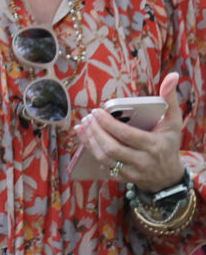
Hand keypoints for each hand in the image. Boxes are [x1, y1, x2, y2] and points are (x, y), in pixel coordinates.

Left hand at [77, 73, 185, 193]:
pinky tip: (86, 140)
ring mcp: (132, 172)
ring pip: (105, 158)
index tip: (97, 111)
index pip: (127, 135)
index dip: (109, 123)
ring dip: (89, 141)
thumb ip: (169, 99)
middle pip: (112, 147)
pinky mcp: (123, 178)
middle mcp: (142, 160)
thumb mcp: (173, 122)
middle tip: (87, 118)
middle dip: (96, 132)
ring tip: (82, 127)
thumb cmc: (169, 144)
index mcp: (154, 145)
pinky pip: (104, 166)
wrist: (168, 176)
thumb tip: (172, 76)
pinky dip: (93, 152)